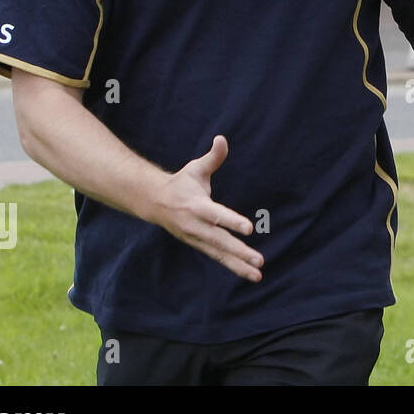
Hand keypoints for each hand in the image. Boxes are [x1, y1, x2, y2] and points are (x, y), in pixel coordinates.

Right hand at [151, 135, 265, 282]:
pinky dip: (233, 266)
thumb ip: (213, 157)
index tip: (249, 229)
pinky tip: (249, 274)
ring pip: (220, 254)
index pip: (217, 215)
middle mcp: (196, 226)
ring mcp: (196, 238)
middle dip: (240, 252)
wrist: (154, 203)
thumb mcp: (195, 168)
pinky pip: (218, 257)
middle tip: (259, 260)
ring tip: (258, 275)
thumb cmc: (181, 183)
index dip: (232, 222)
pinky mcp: (199, 245)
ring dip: (239, 266)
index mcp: (197, 206)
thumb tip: (222, 139)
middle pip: (220, 241)